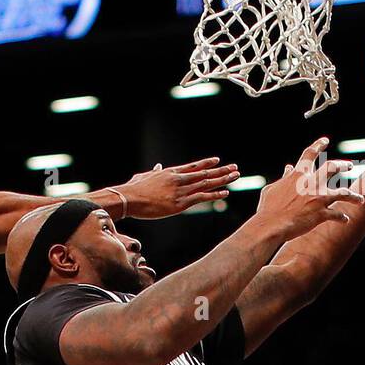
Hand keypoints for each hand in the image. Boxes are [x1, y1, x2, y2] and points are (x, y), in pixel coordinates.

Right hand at [120, 157, 239, 218]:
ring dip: (222, 180)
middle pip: (205, 173)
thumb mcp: (144, 176)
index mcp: (171, 172)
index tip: (218, 161)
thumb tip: (157, 166)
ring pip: (206, 183)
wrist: (130, 198)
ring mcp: (181, 190)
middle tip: (234, 168)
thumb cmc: (134, 189)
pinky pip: (202, 197)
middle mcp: (179, 179)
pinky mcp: (180, 203)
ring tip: (235, 176)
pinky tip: (225, 192)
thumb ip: (153, 172)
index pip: (194, 166)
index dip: (207, 163)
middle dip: (221, 170)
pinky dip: (214, 194)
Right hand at [254, 137, 364, 240]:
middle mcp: (311, 183)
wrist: (271, 225)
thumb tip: (288, 167)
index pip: (309, 154)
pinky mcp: (321, 214)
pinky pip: (337, 215)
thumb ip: (284, 177)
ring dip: (353, 196)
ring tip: (359, 199)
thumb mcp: (272, 189)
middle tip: (350, 166)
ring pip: (343, 193)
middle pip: (332, 168)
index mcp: (298, 175)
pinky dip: (342, 217)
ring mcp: (318, 198)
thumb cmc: (268, 208)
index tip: (325, 141)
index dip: (318, 145)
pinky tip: (345, 220)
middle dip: (343, 165)